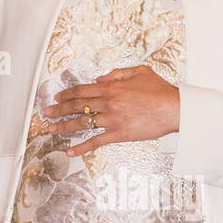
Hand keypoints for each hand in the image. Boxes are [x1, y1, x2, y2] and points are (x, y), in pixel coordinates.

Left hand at [42, 65, 180, 156]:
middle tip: (46, 113)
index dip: (66, 94)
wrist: (176, 108)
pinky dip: (81, 147)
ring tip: (51, 129)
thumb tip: (100, 79)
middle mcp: (108, 102)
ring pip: (82, 122)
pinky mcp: (119, 134)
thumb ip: (117, 74)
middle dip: (58, 109)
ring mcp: (112, 119)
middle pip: (76, 105)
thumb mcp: (139, 71)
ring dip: (64, 126)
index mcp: (111, 87)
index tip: (57, 97)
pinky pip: (96, 141)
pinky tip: (70, 151)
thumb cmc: (160, 90)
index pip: (82, 90)